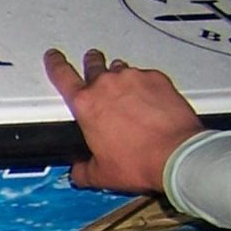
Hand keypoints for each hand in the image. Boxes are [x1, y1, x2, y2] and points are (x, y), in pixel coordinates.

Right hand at [44, 48, 203, 195]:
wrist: (176, 155)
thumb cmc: (137, 161)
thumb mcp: (100, 173)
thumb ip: (82, 168)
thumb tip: (79, 170)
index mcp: (85, 104)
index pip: (62, 75)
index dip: (56, 64)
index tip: (54, 57)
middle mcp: (107, 85)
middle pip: (94, 65)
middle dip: (92, 64)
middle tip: (94, 66)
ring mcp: (134, 78)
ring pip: (121, 70)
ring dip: (120, 78)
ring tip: (126, 92)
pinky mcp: (158, 79)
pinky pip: (147, 77)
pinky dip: (146, 86)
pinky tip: (150, 101)